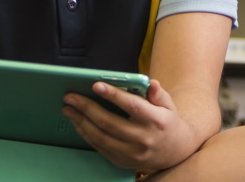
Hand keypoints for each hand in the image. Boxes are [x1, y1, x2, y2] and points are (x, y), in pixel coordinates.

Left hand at [62, 80, 201, 171]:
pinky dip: (86, 134)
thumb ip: (158, 93)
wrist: (175, 152)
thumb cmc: (168, 123)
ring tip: (68, 109)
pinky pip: (99, 147)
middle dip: (86, 108)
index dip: (113, 95)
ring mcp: (132, 153)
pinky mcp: (123, 161)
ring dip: (81, 121)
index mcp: (156, 121)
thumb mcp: (168, 105)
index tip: (96, 85)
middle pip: (109, 122)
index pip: (132, 106)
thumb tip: (151, 83)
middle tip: (70, 97)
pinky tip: (78, 123)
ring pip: (100, 136)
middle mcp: (143, 138)